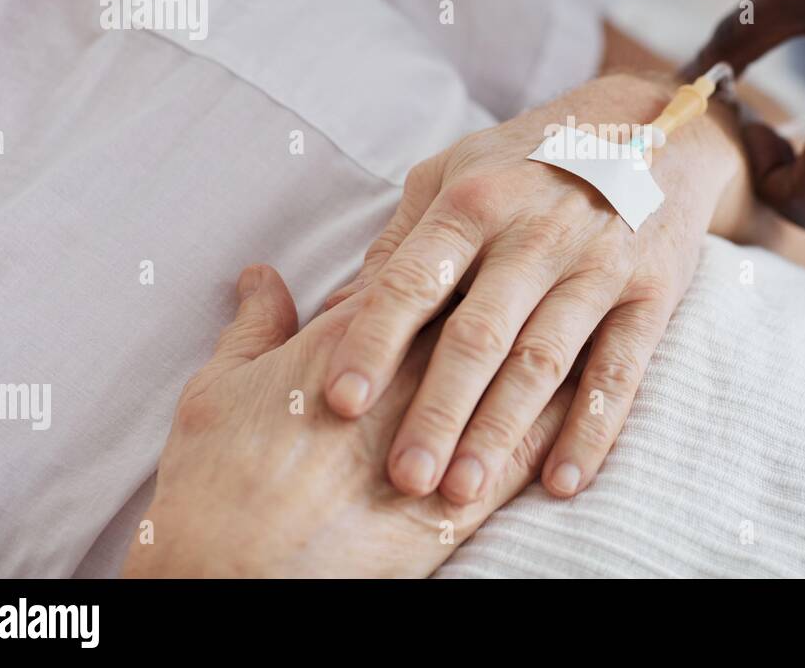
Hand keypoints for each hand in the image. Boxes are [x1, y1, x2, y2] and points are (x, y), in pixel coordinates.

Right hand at [123, 265, 573, 577]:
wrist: (235, 573)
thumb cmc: (216, 480)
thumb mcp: (220, 387)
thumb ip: (254, 324)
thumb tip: (261, 275)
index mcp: (351, 336)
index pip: (416, 275)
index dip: (444, 255)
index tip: (472, 232)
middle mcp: (406, 376)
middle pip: (478, 311)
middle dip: (510, 283)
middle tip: (539, 256)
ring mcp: (440, 434)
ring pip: (513, 372)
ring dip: (550, 341)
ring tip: (583, 310)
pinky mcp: (461, 500)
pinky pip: (530, 450)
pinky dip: (565, 425)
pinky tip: (588, 403)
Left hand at [320, 74, 751, 502]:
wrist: (652, 129)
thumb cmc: (529, 159)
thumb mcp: (456, 171)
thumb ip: (401, 241)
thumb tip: (334, 311)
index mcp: (474, 201)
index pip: (414, 279)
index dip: (375, 340)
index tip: (340, 400)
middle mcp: (536, 233)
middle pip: (479, 334)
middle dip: (438, 409)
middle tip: (405, 476)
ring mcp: (598, 265)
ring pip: (543, 361)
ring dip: (503, 432)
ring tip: (464, 492)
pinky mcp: (650, 294)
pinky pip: (619, 372)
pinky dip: (592, 430)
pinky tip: (561, 482)